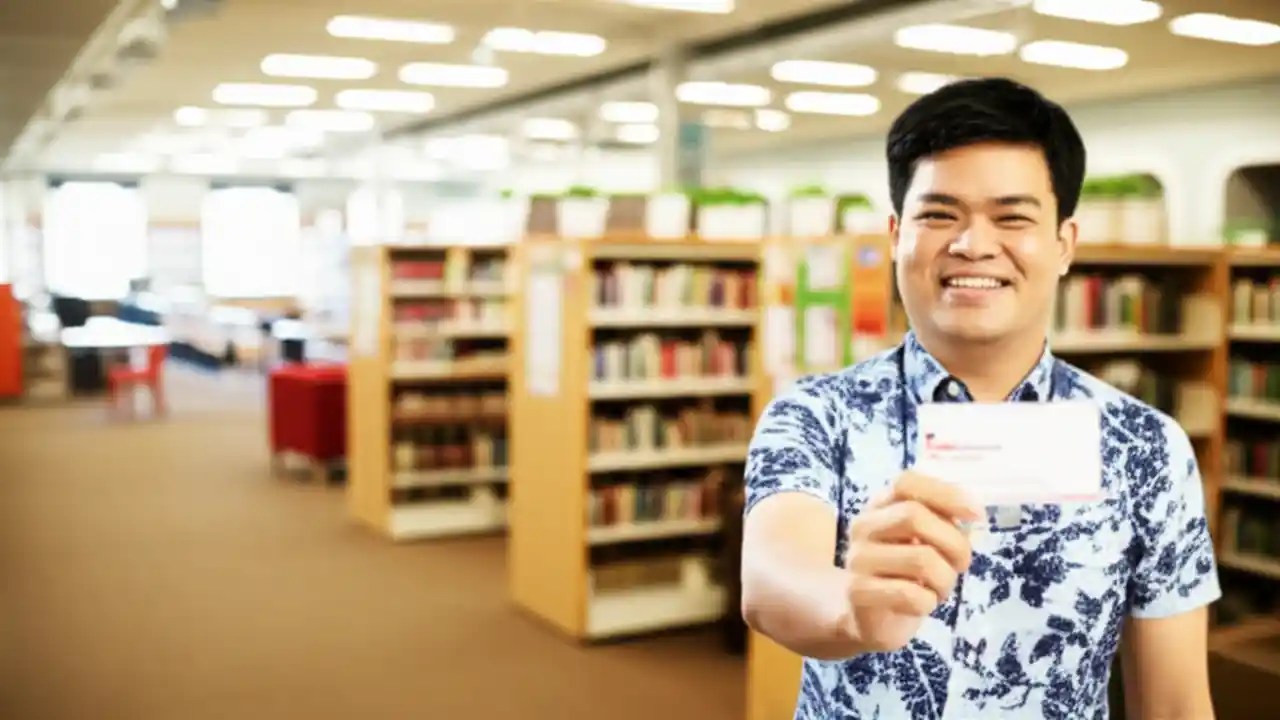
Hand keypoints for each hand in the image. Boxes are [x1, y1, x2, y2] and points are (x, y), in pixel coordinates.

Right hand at [841, 471, 979, 652]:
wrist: (872, 617)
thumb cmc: (907, 573)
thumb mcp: (927, 541)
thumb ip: (945, 522)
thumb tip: (973, 514)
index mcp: (881, 506)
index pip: (907, 482)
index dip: (945, 493)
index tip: (976, 514)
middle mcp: (864, 526)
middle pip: (914, 516)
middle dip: (954, 543)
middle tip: (962, 564)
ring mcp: (857, 558)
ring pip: (920, 558)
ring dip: (945, 579)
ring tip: (939, 588)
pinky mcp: (858, 591)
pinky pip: (910, 594)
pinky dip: (928, 602)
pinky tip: (921, 604)